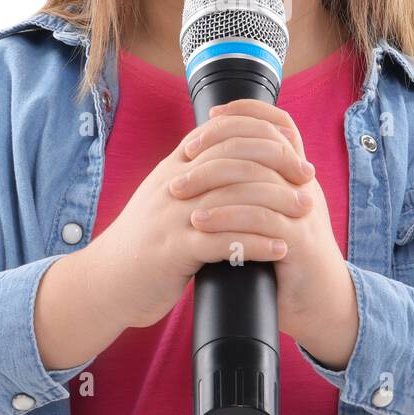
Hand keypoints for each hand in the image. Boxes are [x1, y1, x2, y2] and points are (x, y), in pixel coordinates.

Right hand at [83, 109, 311, 331]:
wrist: (105, 281)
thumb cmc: (144, 241)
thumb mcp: (165, 195)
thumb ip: (195, 174)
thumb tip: (237, 157)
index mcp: (174, 167)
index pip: (224, 133)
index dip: (264, 139)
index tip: (295, 154)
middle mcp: (173, 185)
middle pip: (233, 159)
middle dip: (277, 166)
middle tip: (308, 180)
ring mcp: (172, 216)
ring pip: (233, 198)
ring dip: (275, 204)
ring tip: (303, 213)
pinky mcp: (173, 250)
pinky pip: (223, 242)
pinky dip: (256, 243)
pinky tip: (279, 248)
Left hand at [173, 99, 357, 362]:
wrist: (319, 305)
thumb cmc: (286, 260)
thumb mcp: (270, 215)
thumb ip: (252, 190)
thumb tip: (211, 166)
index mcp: (296, 175)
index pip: (279, 125)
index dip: (248, 112)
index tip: (211, 115)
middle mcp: (303, 186)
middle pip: (264, 146)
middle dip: (219, 145)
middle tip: (183, 154)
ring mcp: (304, 212)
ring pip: (259, 180)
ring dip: (213, 181)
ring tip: (179, 191)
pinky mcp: (299, 242)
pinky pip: (261, 220)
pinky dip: (227, 217)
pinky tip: (201, 223)